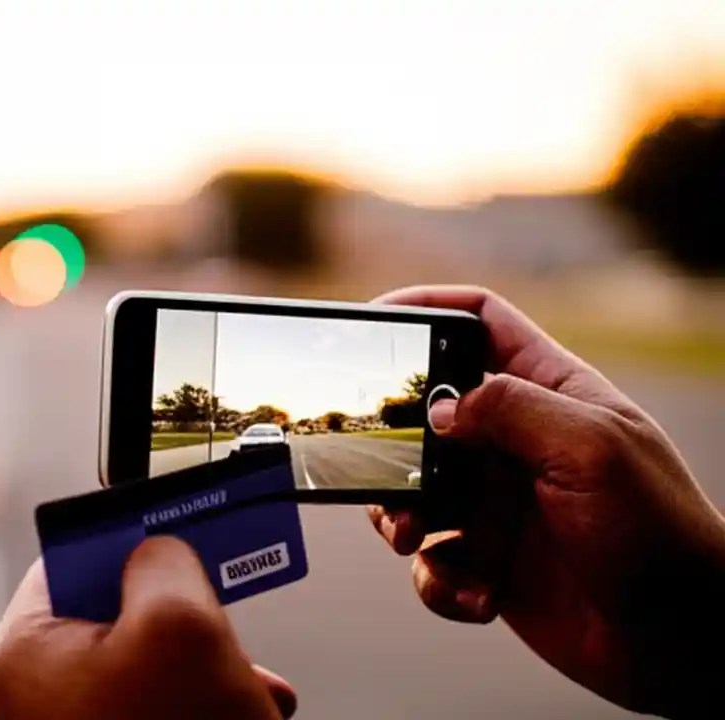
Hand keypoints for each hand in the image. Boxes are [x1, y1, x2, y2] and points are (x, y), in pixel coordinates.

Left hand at [0, 536, 296, 719]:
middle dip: (183, 613)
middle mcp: (43, 692)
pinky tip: (250, 708)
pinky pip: (169, 702)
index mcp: (24, 652)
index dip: (129, 539)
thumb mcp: (178, 622)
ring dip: (210, 660)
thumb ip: (163, 559)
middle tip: (217, 616)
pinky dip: (212, 699)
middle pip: (118, 606)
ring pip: (154, 657)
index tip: (175, 533)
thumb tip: (159, 548)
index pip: (70, 557)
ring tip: (246, 679)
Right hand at [368, 285, 724, 717]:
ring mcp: (498, 504)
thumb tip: (437, 407)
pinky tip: (480, 596)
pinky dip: (440, 581)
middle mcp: (517, 444)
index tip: (374, 322)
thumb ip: (510, 409)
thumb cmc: (658, 534)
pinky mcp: (488, 562)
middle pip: (426, 413)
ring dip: (399, 516)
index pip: (482, 322)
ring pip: (412, 491)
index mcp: (550, 394)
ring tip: (413, 538)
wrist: (684, 643)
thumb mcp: (590, 448)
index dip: (429, 308)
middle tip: (379, 464)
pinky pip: (433, 562)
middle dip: (392, 439)